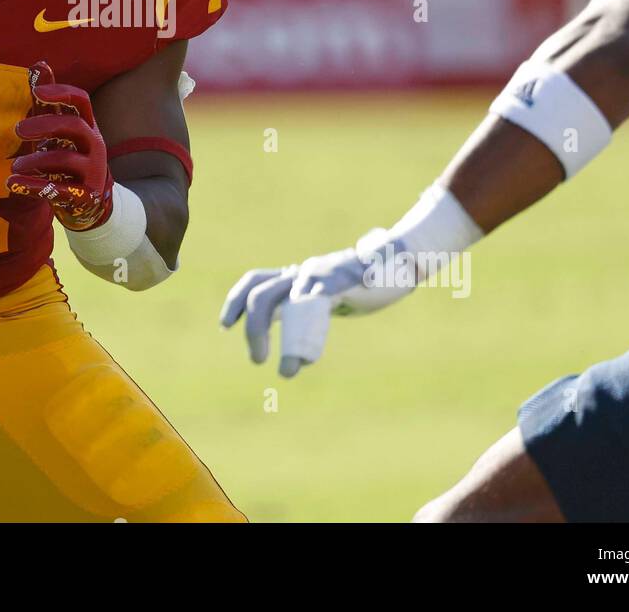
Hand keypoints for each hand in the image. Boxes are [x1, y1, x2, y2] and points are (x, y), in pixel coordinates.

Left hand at [6, 61, 112, 230]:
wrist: (86, 202)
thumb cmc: (67, 157)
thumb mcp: (58, 130)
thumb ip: (47, 101)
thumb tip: (38, 63)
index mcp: (87, 125)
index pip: (81, 100)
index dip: (60, 92)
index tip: (37, 92)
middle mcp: (94, 144)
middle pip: (74, 126)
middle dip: (44, 125)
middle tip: (18, 130)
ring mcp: (93, 170)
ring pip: (64, 159)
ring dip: (35, 160)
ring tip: (14, 165)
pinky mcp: (85, 195)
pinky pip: (59, 189)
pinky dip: (33, 186)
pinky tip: (12, 183)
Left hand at [219, 229, 413, 376]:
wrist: (403, 257)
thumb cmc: (367, 281)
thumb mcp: (333, 297)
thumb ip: (311, 313)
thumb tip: (296, 353)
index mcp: (299, 276)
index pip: (256, 281)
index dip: (236, 301)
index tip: (226, 324)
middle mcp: (303, 273)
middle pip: (260, 293)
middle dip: (252, 328)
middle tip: (257, 359)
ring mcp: (319, 277)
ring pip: (278, 301)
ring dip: (269, 335)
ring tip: (282, 370)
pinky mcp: (338, 284)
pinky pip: (309, 309)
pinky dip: (301, 339)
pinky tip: (303, 361)